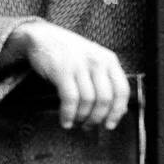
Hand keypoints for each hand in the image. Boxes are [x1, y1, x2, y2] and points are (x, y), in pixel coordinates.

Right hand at [11, 20, 129, 129]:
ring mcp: (80, 66)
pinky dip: (68, 114)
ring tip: (75, 123)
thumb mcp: (92, 60)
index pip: (121, 90)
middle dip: (97, 118)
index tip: (110, 124)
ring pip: (88, 101)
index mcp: (109, 60)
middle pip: (105, 99)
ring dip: (82, 118)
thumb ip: (105, 80)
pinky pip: (70, 99)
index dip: (117, 112)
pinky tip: (65, 120)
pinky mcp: (62, 71)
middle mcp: (97, 62)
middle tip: (89, 126)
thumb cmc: (68, 51)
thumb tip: (117, 109)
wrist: (41, 36)